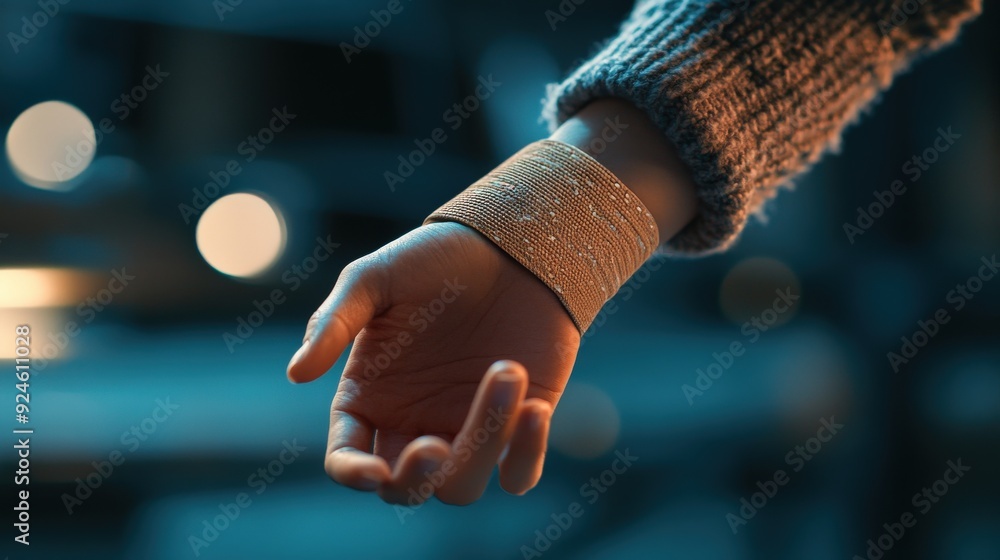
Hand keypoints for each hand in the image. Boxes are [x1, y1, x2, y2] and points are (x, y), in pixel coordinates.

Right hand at [287, 221, 579, 504]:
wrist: (508, 246)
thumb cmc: (433, 260)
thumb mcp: (373, 278)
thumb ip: (334, 322)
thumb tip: (296, 373)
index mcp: (370, 399)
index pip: (348, 457)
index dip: (354, 475)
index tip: (374, 473)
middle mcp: (414, 425)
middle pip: (405, 491)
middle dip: (414, 481)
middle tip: (432, 447)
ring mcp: (466, 431)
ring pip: (463, 485)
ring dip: (484, 441)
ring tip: (506, 369)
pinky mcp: (517, 427)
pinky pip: (519, 473)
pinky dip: (527, 453)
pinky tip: (536, 405)